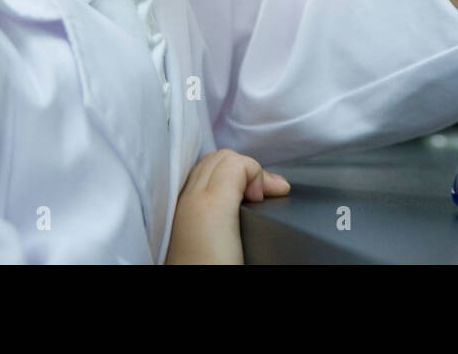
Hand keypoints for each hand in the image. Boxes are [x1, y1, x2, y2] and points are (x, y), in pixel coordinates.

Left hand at [164, 148, 289, 264]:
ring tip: (251, 198)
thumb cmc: (211, 265)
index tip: (272, 196)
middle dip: (247, 169)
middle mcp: (189, 198)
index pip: (235, 159)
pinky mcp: (185, 226)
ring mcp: (186, 211)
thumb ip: (236, 176)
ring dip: (234, 177)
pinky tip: (232, 208)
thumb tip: (261, 178)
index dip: (260, 172)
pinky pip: (203, 189)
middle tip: (264, 195)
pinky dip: (221, 188)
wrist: (192, 297)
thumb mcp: (221, 210)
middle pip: (221, 160)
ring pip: (212, 173)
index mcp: (202, 195)